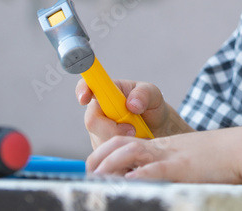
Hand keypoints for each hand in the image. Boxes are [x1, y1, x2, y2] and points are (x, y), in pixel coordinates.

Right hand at [76, 79, 191, 148]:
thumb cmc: (152, 108)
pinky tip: (133, 146)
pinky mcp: (101, 149)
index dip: (82, 91)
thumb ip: (144, 94)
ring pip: (99, 140)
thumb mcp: (154, 95)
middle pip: (92, 121)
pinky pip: (105, 155)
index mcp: (107, 92)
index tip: (85, 98)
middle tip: (132, 130)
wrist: (158, 131)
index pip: (87, 87)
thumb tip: (132, 104)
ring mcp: (97, 131)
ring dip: (119, 141)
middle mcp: (98, 111)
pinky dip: (121, 153)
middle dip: (111, 128)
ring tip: (137, 136)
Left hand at [86, 128, 241, 183]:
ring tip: (95, 179)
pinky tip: (125, 183)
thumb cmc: (218, 158)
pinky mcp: (180, 167)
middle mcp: (160, 147)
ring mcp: (169, 156)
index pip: (124, 143)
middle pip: (119, 145)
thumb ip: (167, 167)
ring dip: (108, 166)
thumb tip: (147, 182)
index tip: (92, 167)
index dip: (103, 152)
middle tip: (86, 174)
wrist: (241, 149)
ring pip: (129, 153)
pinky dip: (135, 176)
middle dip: (98, 158)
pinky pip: (152, 170)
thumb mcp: (187, 159)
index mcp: (161, 146)